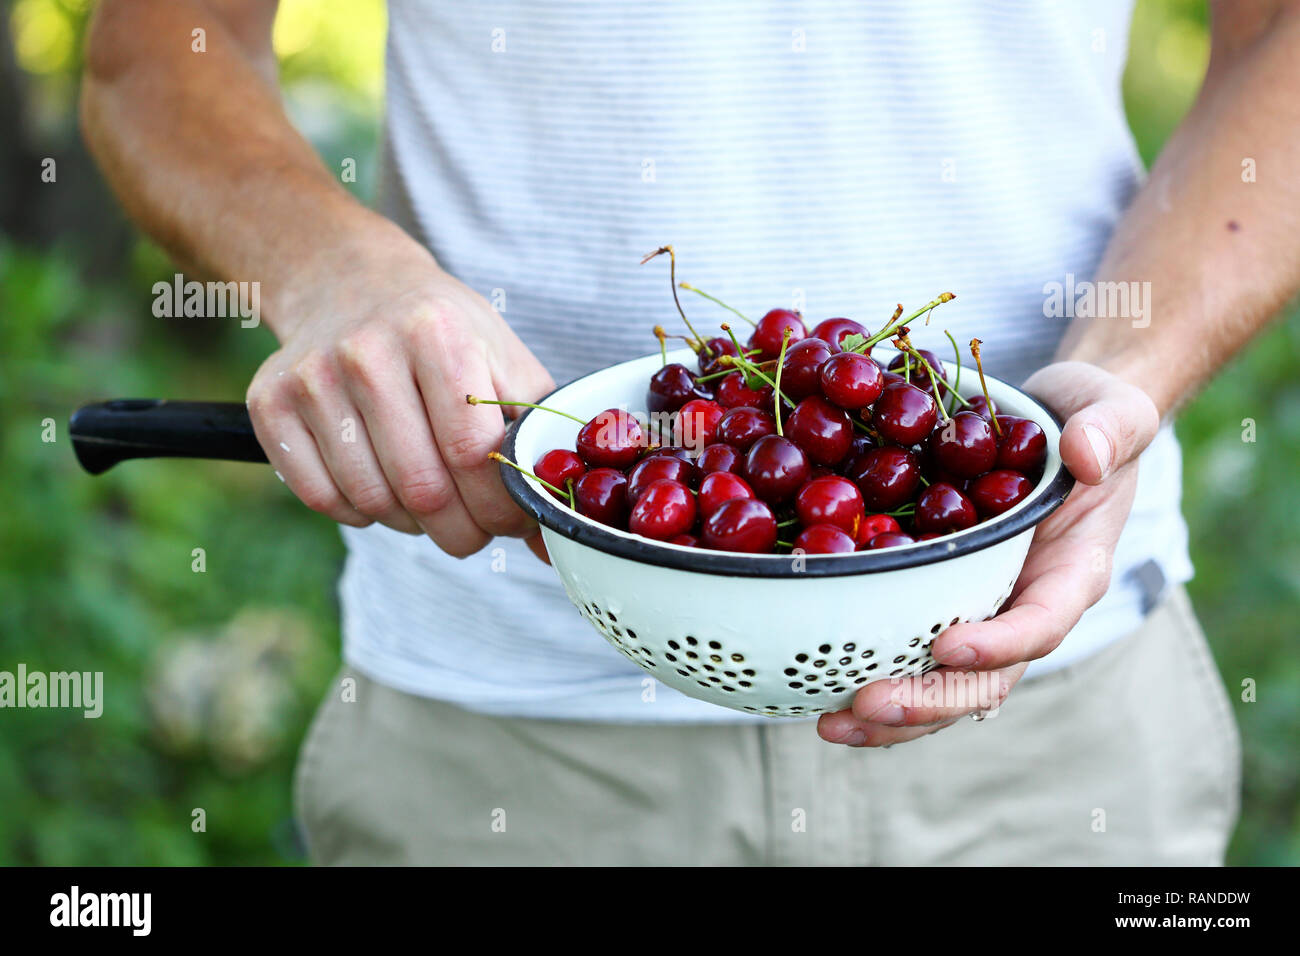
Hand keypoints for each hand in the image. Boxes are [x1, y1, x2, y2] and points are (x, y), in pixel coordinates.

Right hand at [246, 237, 554, 556]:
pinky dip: (362, 513)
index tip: (512, 522)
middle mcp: (367, 351)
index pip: (473, 454)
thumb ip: (536, 444)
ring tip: (432, 501)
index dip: (499, 508)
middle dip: (463, 532)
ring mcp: (311, 377)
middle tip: (476, 530)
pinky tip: (381, 484)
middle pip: (423, 489)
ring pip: (374, 502)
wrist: (351, 281)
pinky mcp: (270, 402)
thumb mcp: (503, 360)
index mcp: (437, 334)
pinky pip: (323, 499)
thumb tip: (558, 542)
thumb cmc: (443, 333)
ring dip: (414, 525)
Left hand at [817, 360, 1160, 746]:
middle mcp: (1025, 608)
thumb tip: (1086, 454)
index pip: (1042, 623)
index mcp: (1071, 573)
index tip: (948, 645)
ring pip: (942, 684)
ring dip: (891, 713)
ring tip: (832, 723)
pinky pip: (910, 653)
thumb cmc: (1091, 422)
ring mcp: (982, 614)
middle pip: (984, 678)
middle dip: (928, 700)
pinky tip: (816, 692)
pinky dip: (869, 675)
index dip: (1000, 643)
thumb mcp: (1113, 413)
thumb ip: (1108, 430)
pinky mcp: (942, 604)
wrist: (1058, 429)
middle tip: (868, 705)